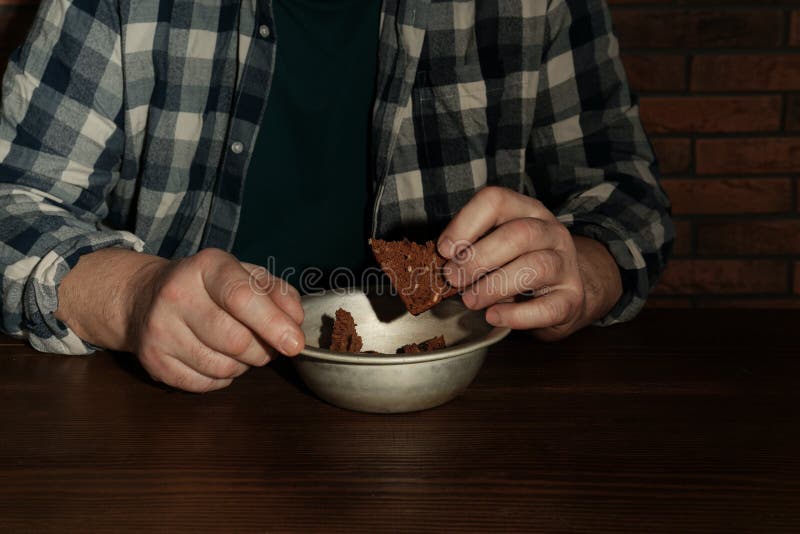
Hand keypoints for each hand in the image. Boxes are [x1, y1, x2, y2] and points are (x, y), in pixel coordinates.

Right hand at [129, 248, 304, 391]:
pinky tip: (215, 357)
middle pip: (236, 340)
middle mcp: (177, 295)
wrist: (142, 297)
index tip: (295, 343)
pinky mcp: (153, 361)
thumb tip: (295, 320)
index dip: (273, 323)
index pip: (242, 297)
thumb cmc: (208, 287)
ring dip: (243, 365)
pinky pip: (205, 384)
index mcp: (206, 266)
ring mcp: (160, 330)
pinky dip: (221, 378)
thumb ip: (278, 293)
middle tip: (265, 344)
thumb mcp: (245, 275)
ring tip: (236, 347)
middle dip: (262, 350)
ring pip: (223, 367)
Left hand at [437, 186, 621, 340]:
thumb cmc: (518, 266)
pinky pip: (548, 307)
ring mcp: (566, 264)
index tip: (444, 250)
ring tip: (470, 300)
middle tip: (453, 279)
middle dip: (478, 258)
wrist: (564, 292)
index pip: (496, 201)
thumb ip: (471, 249)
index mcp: (525, 211)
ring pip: (536, 266)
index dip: (465, 223)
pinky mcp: (572, 298)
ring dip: (495, 285)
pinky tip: (494, 316)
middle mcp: (550, 232)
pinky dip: (517, 315)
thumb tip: (441, 264)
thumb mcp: (496, 247)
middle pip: (518, 234)